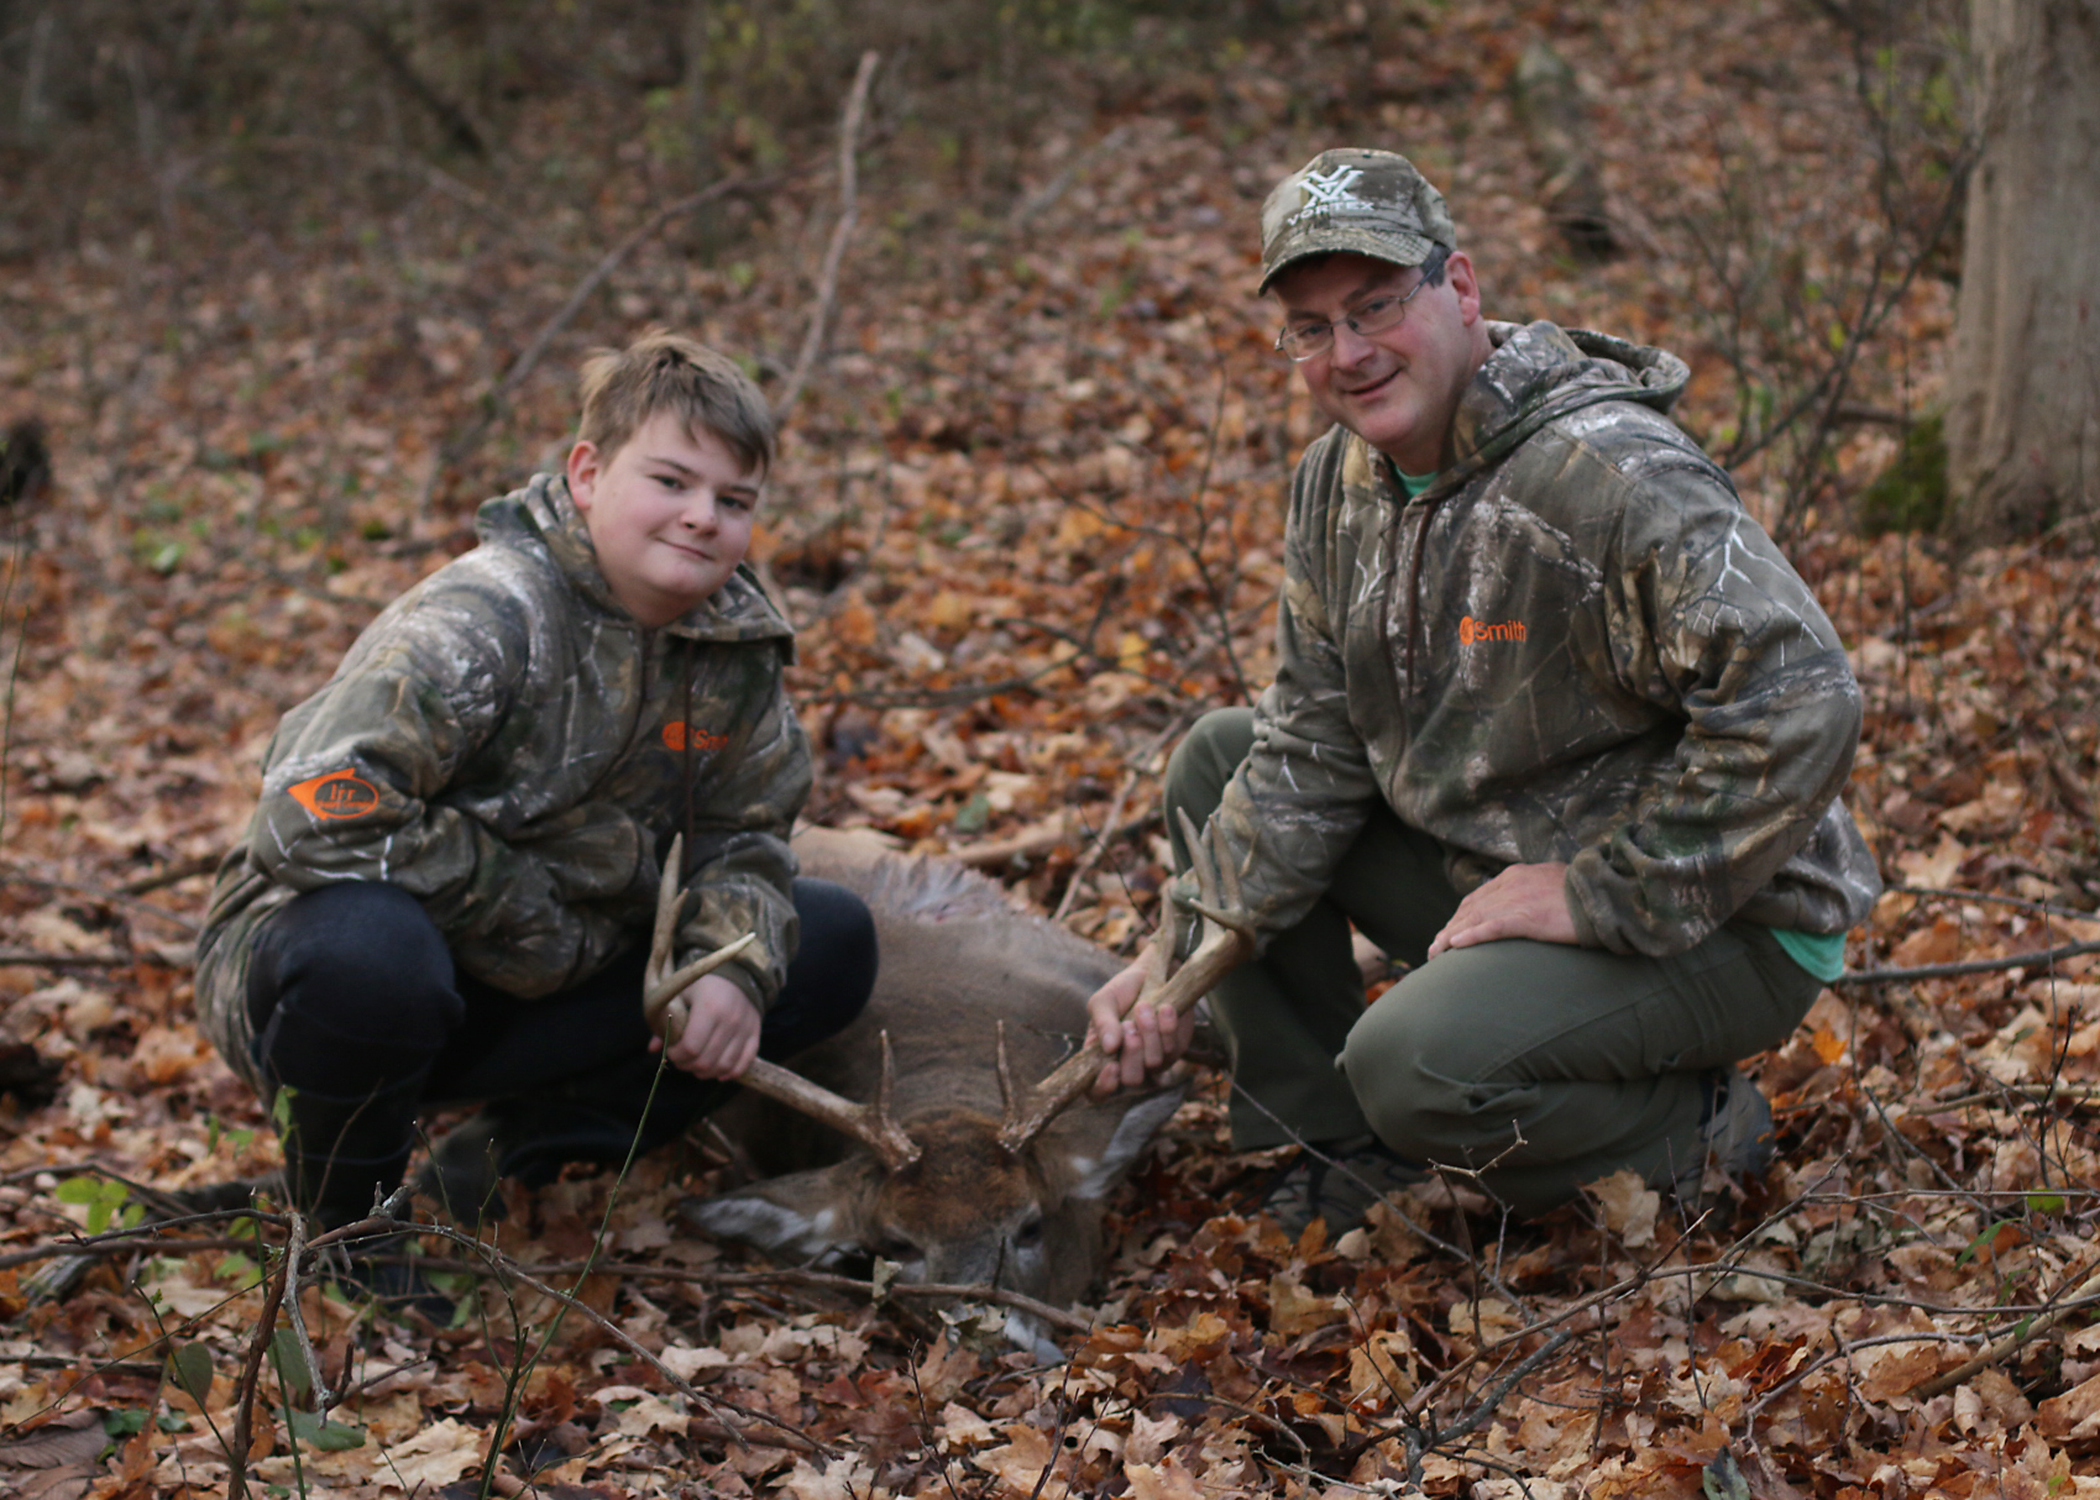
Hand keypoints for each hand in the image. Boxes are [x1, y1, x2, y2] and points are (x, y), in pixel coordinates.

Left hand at [652, 973, 761, 1079]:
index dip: (676, 1055)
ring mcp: (745, 1029)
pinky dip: (730, 1073)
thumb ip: (666, 1021)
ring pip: (724, 1066)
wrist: (737, 975)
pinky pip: (744, 1063)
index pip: (690, 1047)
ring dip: (706, 1072)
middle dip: (688, 1065)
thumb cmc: (702, 986)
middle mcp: (730, 1020)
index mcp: (709, 1007)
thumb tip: (653, 1049)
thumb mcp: (681, 996)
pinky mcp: (755, 1034)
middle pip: (706, 1061)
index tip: (672, 1050)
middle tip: (682, 1059)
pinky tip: (718, 1072)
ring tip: (697, 1065)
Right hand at [1083, 942, 1196, 1096]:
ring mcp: (1152, 1059)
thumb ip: (1102, 1023)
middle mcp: (1127, 1063)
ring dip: (1149, 1032)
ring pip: (1154, 1063)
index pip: (1096, 1091)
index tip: (1112, 1068)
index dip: (1103, 1088)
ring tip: (1144, 1007)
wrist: (1154, 973)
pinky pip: (1172, 1048)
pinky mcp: (1174, 1049)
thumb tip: (1109, 1048)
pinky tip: (1165, 1008)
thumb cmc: (1123, 990)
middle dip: (1133, 1053)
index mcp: (1101, 1056)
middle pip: (1132, 1080)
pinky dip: (1167, 1026)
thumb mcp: (1104, 1001)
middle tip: (1128, 1025)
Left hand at [1427, 861, 1579, 958]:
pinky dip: (1471, 937)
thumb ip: (1537, 889)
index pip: (1479, 896)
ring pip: (1475, 918)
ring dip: (1451, 936)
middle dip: (1450, 928)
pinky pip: (1492, 928)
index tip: (1449, 932)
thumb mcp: (1555, 883)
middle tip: (1435, 948)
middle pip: (1471, 908)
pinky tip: (1455, 947)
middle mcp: (1512, 884)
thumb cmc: (1587, 893)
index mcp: (1517, 875)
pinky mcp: (1529, 918)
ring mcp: (1519, 900)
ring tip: (1436, 953)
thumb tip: (1532, 902)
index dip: (1460, 916)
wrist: (1608, 892)